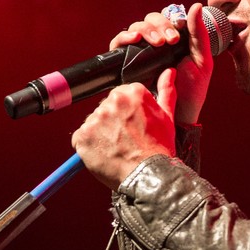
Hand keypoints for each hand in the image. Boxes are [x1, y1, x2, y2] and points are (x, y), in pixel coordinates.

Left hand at [72, 70, 176, 190]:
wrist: (148, 175)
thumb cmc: (158, 149)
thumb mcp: (167, 117)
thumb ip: (166, 91)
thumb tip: (168, 73)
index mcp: (132, 92)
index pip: (120, 96)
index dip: (125, 114)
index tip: (131, 127)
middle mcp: (112, 101)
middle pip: (105, 109)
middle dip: (111, 123)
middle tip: (124, 140)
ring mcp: (95, 118)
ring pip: (93, 124)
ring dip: (99, 135)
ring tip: (115, 149)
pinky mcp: (83, 135)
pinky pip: (80, 139)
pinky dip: (88, 148)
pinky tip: (103, 154)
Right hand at [109, 3, 213, 124]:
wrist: (178, 114)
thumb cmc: (191, 91)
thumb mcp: (202, 60)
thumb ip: (199, 34)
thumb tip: (196, 5)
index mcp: (173, 40)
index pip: (166, 17)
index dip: (171, 19)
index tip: (179, 29)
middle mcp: (155, 43)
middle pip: (150, 19)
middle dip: (161, 25)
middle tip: (171, 40)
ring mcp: (140, 52)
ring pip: (136, 27)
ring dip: (147, 30)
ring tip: (158, 44)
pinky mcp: (126, 62)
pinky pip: (119, 43)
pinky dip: (124, 37)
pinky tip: (134, 39)